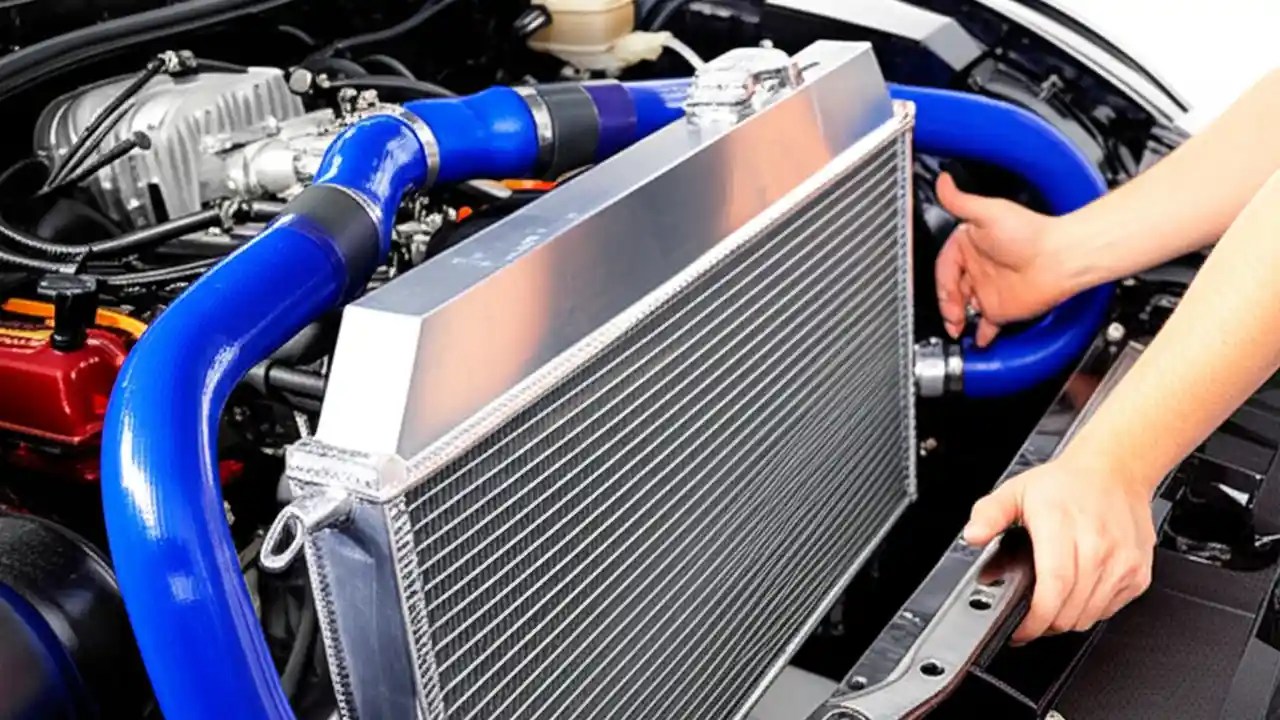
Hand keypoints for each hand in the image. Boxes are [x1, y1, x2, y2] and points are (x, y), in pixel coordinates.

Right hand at [934, 172, 1073, 345]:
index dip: (940, 282)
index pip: (944, 267)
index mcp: (970, 246)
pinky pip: (986, 325)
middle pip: (950, 291)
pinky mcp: (1001, 309)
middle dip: (946, 304)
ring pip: (963, 309)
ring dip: (955, 318)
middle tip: (950, 313)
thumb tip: (942, 181)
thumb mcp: (987, 211)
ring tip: (956, 326)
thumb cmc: (1030, 233)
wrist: (1059, 258)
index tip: (944, 292)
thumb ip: (959, 200)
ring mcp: (989, 289)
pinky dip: (979, 334)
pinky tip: (975, 339)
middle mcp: (978, 269)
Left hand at [963, 455, 1155, 643]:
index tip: (1021, 629)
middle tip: (1030, 619)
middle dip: (1044, 624)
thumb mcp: (1015, 491)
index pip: (1053, 588)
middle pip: (1070, 610)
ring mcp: (1122, 563)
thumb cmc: (1066, 484)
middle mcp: (1097, 547)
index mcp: (1062, 528)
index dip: (1035, 618)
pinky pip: (1110, 610)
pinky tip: (1077, 594)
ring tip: (1051, 606)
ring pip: (1090, 616)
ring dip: (1066, 620)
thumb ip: (988, 514)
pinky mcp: (1138, 574)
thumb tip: (973, 535)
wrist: (1115, 471)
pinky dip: (1090, 611)